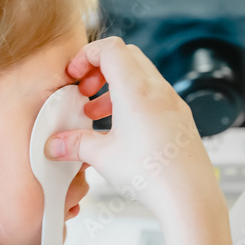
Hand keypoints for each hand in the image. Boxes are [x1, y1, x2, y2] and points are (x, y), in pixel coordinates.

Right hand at [45, 37, 238, 244]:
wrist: (189, 196)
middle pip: (126, 56)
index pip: (110, 48)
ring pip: (141, 76)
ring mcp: (172, 103)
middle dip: (100, 68)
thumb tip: (55, 145)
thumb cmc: (153, 175)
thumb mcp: (102, 157)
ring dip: (115, 86)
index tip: (74, 74)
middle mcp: (158, 89)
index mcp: (136, 89)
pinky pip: (153, 95)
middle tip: (85, 91)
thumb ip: (74, 145)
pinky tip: (121, 130)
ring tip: (97, 113)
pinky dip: (133, 100)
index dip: (86, 55)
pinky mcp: (180, 118)